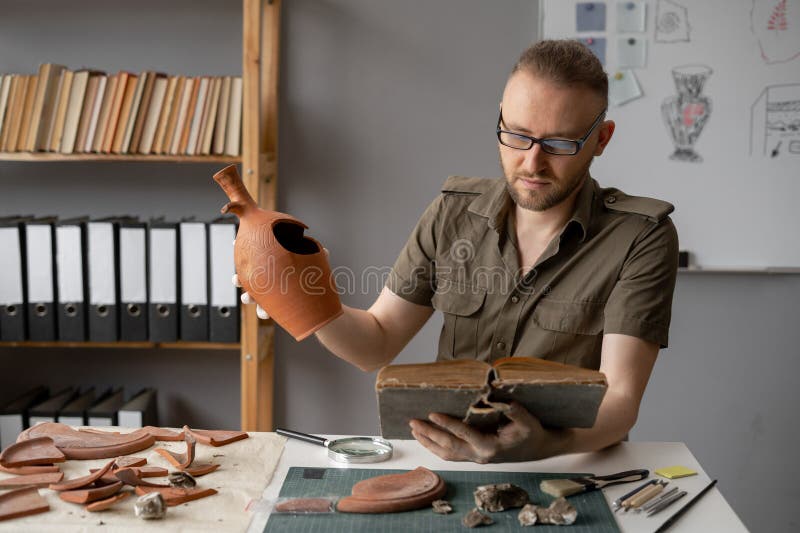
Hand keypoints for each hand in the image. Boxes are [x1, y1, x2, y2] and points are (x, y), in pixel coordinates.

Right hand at [230, 239, 329, 319]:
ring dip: (247, 297)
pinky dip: (262, 312)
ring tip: (247, 298)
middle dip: (239, 278)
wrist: (320, 302)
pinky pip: (263, 311)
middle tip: (237, 280)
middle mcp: (268, 278)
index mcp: (274, 262)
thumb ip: (318, 257)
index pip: (256, 253)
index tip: (235, 241)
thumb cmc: (314, 277)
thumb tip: (325, 251)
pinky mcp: (273, 307)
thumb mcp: (315, 263)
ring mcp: (270, 293)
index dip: (244, 247)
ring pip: (251, 296)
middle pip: (248, 277)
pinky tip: (265, 313)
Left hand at [408, 402, 550, 462]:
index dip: (447, 424)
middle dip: (430, 434)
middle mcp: (480, 456)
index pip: (464, 435)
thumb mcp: (528, 420)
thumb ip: (514, 410)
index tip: (432, 414)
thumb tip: (495, 395)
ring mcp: (475, 458)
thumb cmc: (531, 432)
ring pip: (446, 454)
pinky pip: (450, 455)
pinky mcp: (473, 456)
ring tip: (413, 430)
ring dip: (428, 442)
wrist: (537, 448)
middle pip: (449, 447)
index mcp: (491, 447)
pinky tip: (425, 438)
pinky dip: (435, 447)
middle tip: (413, 422)